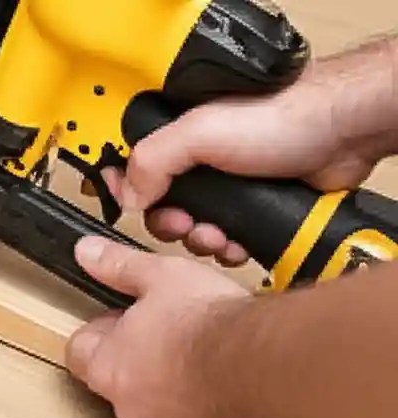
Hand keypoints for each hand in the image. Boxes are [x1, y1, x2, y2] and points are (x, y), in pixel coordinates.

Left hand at [64, 236, 264, 417]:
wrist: (265, 362)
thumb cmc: (209, 323)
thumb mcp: (159, 275)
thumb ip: (118, 265)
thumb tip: (88, 253)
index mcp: (107, 368)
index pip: (80, 351)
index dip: (101, 327)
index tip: (123, 314)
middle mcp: (130, 406)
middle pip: (118, 377)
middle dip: (137, 353)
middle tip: (166, 328)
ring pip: (157, 401)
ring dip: (170, 379)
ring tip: (201, 349)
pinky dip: (204, 401)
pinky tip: (225, 376)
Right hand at [105, 46, 392, 264]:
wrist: (342, 134)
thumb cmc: (281, 115)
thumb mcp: (200, 132)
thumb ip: (153, 159)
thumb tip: (128, 194)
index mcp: (180, 138)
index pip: (135, 168)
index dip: (128, 191)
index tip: (131, 207)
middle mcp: (200, 163)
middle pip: (161, 209)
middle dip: (171, 224)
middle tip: (185, 224)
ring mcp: (227, 189)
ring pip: (194, 230)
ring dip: (201, 241)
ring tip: (218, 236)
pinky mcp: (253, 210)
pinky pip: (227, 242)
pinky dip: (229, 249)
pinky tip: (238, 243)